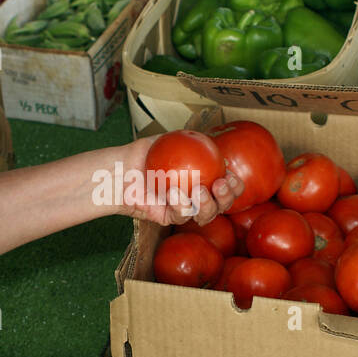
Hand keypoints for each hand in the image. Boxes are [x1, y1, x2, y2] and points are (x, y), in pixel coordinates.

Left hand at [116, 136, 244, 226]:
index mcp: (204, 179)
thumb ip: (191, 138)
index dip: (235, 185)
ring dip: (208, 205)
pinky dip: (180, 203)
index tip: (229, 175)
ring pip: (206, 215)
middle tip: (220, 185)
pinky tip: (175, 192)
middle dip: (228, 198)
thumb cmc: (145, 153)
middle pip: (222, 205)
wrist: (122, 168)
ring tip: (199, 191)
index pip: (228, 186)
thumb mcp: (171, 139)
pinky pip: (181, 214)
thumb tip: (211, 138)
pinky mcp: (169, 217)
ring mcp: (184, 209)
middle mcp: (197, 197)